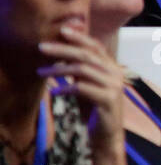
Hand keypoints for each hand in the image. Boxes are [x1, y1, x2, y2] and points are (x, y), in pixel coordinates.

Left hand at [37, 27, 128, 149]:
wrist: (107, 134)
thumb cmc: (94, 108)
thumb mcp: (86, 84)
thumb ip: (79, 69)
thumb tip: (61, 51)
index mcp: (112, 68)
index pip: (96, 46)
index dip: (79, 37)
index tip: (62, 30)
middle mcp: (116, 74)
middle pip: (87, 55)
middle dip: (62, 49)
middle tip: (41, 47)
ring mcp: (114, 87)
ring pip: (83, 70)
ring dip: (58, 69)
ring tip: (41, 72)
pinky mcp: (108, 100)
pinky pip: (82, 88)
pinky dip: (65, 88)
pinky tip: (53, 91)